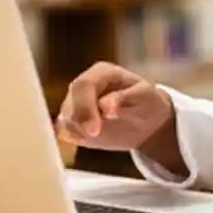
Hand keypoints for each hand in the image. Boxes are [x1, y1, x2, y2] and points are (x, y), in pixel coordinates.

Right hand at [56, 62, 174, 152]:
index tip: (94, 129)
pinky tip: (89, 139)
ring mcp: (76, 103)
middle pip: (69, 102)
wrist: (146, 118)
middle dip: (79, 121)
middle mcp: (84, 86)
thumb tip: (105, 106)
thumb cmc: (147, 102)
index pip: (83, 85)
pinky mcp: (73, 121)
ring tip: (98, 136)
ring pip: (65, 117)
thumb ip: (124, 98)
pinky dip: (73, 137)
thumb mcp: (145, 96)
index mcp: (101, 73)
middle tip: (94, 135)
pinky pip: (65, 130)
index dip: (85, 106)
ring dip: (77, 130)